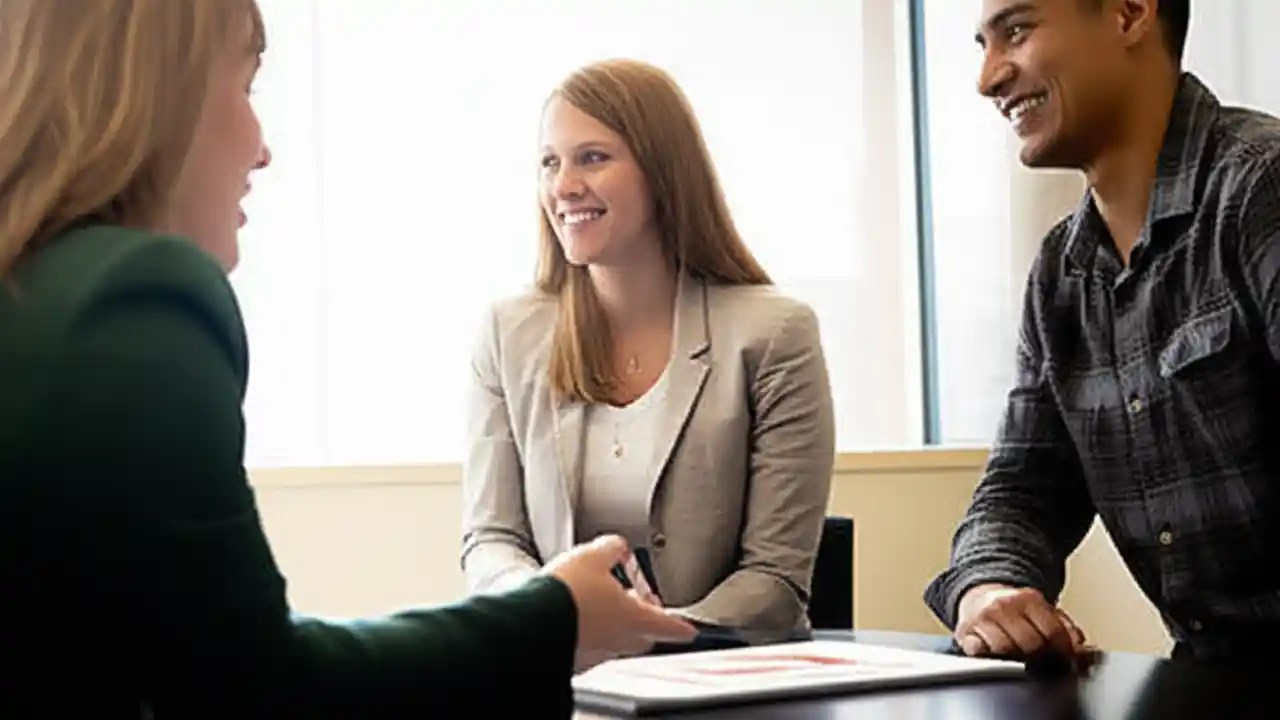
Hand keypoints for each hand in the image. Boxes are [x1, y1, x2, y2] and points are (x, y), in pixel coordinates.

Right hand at [544, 535, 696, 670]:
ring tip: (603, 602)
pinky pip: (590, 646)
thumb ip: (612, 548)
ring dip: (616, 623)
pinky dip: (590, 631)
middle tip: (640, 602)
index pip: (672, 626)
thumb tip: (618, 545)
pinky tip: (576, 617)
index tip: (689, 628)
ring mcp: (597, 653)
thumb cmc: (565, 596)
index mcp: (636, 619)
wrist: (528, 624)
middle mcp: (620, 642)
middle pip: (644, 634)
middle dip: (645, 617)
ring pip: (616, 640)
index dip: (683, 625)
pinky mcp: (573, 658)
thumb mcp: (593, 556)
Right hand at [955, 584, 1086, 658]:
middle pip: (1031, 644)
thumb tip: (1082, 649)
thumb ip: (1066, 628)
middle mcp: (1003, 605)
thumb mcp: (1042, 611)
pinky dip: (988, 656)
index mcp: (1028, 598)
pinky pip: (980, 652)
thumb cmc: (1015, 611)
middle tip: (1042, 661)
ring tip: (1018, 657)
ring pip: (1006, 651)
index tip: (1065, 660)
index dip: (1063, 652)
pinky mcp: (965, 633)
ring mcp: (983, 618)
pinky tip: (994, 653)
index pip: (1053, 632)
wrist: (979, 598)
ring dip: (1014, 659)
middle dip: (1040, 658)